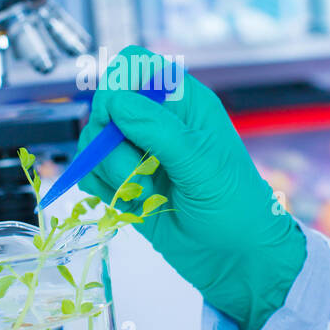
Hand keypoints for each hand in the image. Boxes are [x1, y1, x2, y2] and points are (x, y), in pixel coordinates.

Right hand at [76, 46, 306, 329]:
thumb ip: (158, 129)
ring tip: (145, 195)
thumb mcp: (202, 165)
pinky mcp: (125, 185)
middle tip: (141, 170)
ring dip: (110, 173)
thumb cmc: (235, 207)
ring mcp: (139, 155)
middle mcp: (158, 123)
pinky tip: (133, 207)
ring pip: (93, 144)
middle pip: (104, 108)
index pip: (133, 67)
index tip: (120, 122)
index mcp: (183, 103)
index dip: (118, 88)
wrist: (238, 261)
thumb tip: (115, 101)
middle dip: (112, 143)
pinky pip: (91, 175)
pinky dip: (104, 192)